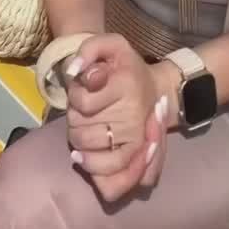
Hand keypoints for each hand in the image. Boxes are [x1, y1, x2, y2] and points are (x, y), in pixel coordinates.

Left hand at [64, 35, 168, 201]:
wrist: (153, 86)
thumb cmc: (124, 66)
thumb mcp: (110, 45)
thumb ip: (90, 49)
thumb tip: (76, 71)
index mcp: (126, 85)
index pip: (82, 102)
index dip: (75, 98)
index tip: (80, 92)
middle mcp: (133, 116)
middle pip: (82, 133)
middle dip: (75, 124)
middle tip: (81, 115)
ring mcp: (137, 142)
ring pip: (93, 158)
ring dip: (81, 148)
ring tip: (83, 136)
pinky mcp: (138, 160)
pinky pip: (113, 183)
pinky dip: (97, 177)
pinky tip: (86, 161)